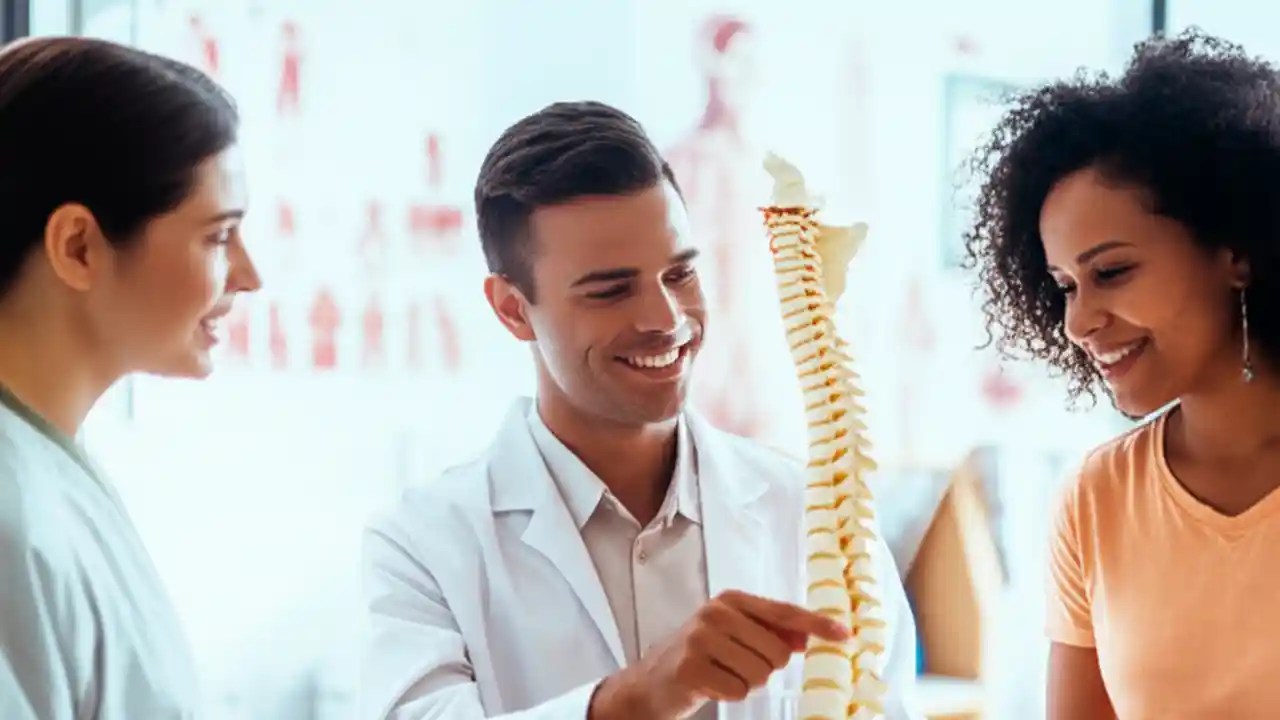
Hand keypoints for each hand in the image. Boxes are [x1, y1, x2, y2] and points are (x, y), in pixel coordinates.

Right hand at [589, 589, 849, 719]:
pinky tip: (710, 685)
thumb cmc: (700, 656)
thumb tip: (806, 637)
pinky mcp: (691, 668)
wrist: (650, 682)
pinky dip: (730, 694)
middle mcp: (716, 613)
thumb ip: (771, 632)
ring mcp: (701, 639)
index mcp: (731, 599)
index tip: (845, 635)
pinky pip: (739, 691)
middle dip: (765, 667)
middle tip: (736, 665)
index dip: (817, 625)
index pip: (785, 612)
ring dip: (747, 682)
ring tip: (722, 674)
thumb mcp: (735, 635)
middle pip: (777, 652)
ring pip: (760, 673)